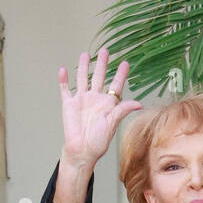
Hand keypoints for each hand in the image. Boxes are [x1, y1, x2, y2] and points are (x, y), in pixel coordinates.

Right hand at [58, 48, 141, 173]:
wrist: (82, 151)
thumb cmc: (98, 142)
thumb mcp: (112, 124)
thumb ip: (122, 111)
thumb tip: (138, 103)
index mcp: (107, 104)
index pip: (115, 85)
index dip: (120, 74)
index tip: (125, 63)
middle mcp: (95, 99)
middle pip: (99, 77)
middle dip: (102, 64)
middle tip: (105, 51)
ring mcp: (81, 100)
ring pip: (82, 79)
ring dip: (84, 67)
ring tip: (85, 54)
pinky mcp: (69, 104)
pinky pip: (65, 89)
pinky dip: (63, 80)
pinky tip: (63, 70)